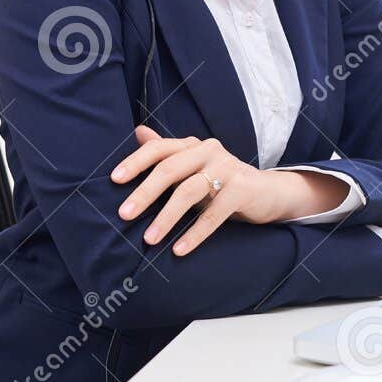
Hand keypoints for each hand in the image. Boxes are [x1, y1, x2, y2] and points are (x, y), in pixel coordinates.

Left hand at [110, 125, 304, 255]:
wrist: (267, 193)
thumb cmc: (221, 181)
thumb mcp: (193, 167)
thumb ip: (167, 153)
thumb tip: (138, 132)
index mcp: (192, 145)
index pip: (158, 149)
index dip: (135, 162)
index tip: (114, 180)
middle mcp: (208, 151)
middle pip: (169, 169)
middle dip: (144, 193)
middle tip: (123, 214)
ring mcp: (227, 168)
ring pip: (189, 191)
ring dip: (166, 218)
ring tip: (149, 239)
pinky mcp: (242, 189)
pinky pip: (214, 214)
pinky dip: (195, 233)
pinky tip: (179, 250)